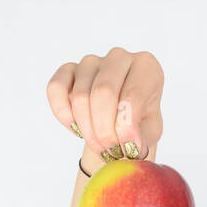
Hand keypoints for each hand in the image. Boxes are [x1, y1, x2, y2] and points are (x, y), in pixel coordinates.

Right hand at [46, 47, 163, 163]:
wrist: (121, 123)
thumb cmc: (140, 124)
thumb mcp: (150, 133)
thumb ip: (142, 135)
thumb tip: (128, 140)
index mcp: (146, 67)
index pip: (133, 96)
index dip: (126, 127)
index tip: (125, 148)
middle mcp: (119, 57)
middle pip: (103, 92)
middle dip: (104, 130)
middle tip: (109, 149)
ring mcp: (92, 61)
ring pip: (80, 96)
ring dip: (87, 129)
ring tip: (99, 144)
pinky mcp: (69, 69)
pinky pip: (56, 89)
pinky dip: (63, 114)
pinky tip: (76, 128)